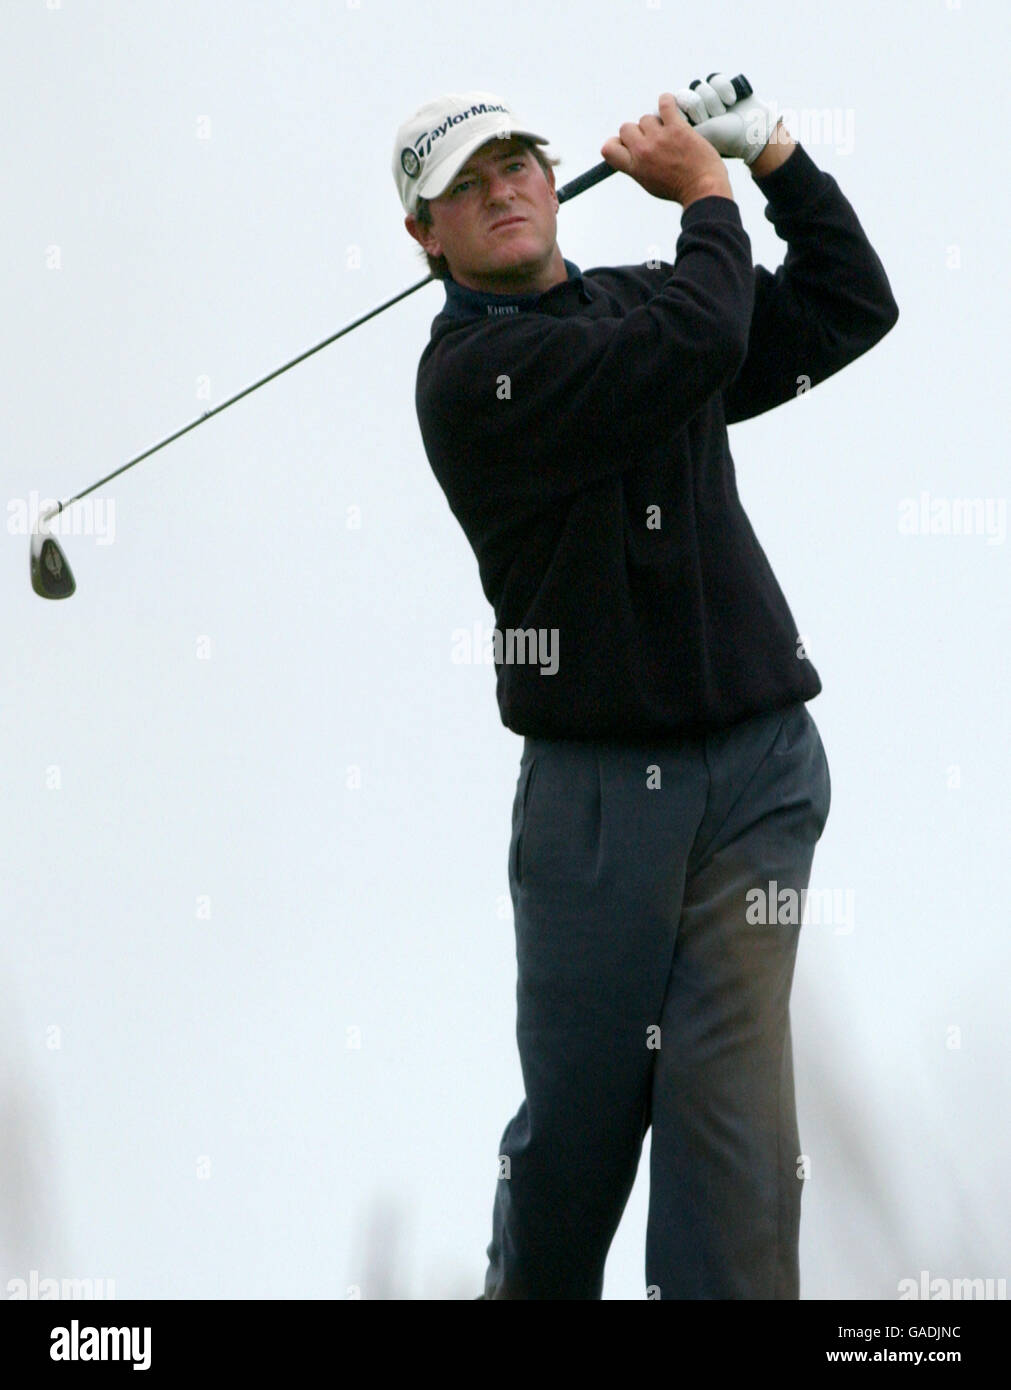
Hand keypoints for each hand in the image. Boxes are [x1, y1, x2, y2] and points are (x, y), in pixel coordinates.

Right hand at [600, 92, 731, 206]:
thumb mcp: (650, 184)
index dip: (617, 143)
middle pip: (626, 128)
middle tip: (654, 139)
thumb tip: (634, 152)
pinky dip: (667, 101)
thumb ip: (639, 167)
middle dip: (638, 132)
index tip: (629, 145)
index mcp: (634, 168)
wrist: (702, 189)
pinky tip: (671, 106)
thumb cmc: (679, 189)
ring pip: (647, 118)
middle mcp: (643, 151)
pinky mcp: (676, 128)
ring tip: (670, 132)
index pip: (608, 149)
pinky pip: (665, 103)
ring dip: (656, 122)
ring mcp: (659, 138)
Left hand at [674, 72, 780, 166]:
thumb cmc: (723, 140)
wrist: (752, 133)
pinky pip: (714, 79)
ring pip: (699, 86)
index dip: (687, 111)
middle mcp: (692, 110)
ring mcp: (706, 98)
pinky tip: (731, 102)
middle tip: (712, 121)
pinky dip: (724, 90)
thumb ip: (673, 126)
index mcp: (682, 124)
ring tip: (722, 115)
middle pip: (685, 94)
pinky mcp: (719, 87)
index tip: (699, 123)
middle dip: (701, 108)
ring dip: (713, 102)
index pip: (672, 106)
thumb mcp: (696, 136)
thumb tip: (660, 110)